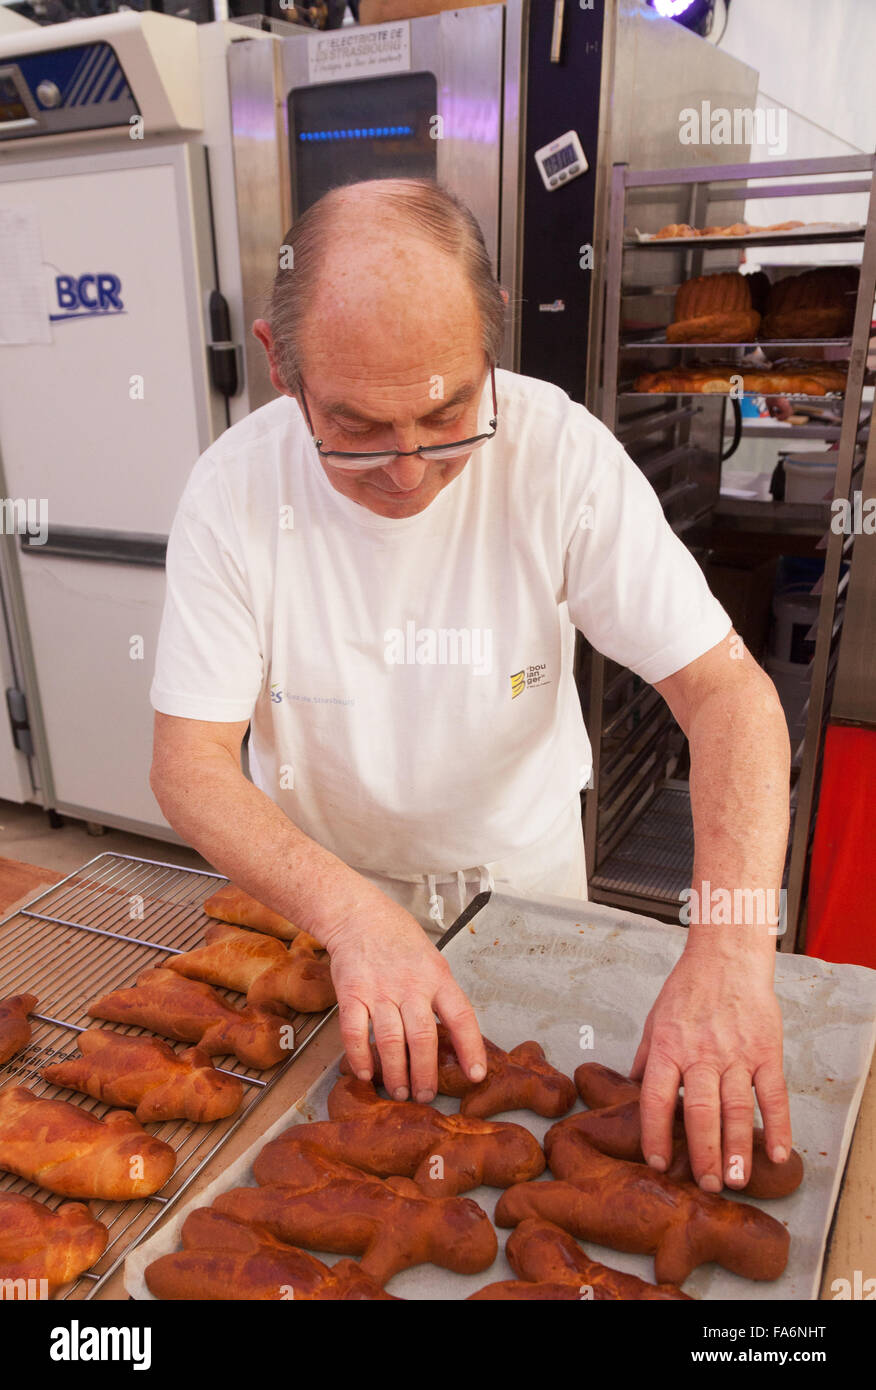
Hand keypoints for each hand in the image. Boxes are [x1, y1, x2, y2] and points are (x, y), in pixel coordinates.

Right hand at [322, 892, 486, 1103]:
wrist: (359, 915)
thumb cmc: (399, 939)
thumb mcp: (432, 960)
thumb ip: (440, 995)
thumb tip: (454, 1037)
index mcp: (437, 977)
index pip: (461, 1016)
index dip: (471, 1048)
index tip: (476, 1075)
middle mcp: (410, 985)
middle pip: (423, 1037)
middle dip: (426, 1073)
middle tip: (426, 1095)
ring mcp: (379, 990)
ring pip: (391, 1040)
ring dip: (396, 1072)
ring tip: (400, 1091)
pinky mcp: (351, 993)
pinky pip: (355, 1032)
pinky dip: (360, 1057)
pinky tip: (366, 1073)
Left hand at [630, 945, 791, 1191]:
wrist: (726, 957)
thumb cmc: (688, 989)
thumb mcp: (654, 1019)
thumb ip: (646, 1058)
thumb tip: (629, 1090)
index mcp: (668, 1047)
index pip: (655, 1099)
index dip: (654, 1134)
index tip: (658, 1162)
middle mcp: (700, 1053)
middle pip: (699, 1111)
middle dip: (703, 1152)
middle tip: (706, 1186)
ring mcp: (736, 1053)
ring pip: (736, 1107)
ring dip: (737, 1147)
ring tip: (736, 1179)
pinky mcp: (765, 1050)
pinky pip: (772, 1093)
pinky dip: (778, 1125)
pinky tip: (778, 1153)